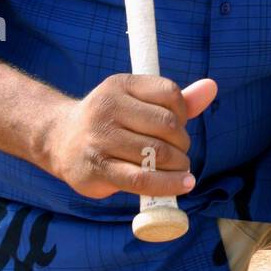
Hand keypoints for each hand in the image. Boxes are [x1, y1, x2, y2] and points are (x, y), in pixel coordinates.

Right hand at [42, 73, 216, 199]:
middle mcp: (108, 107)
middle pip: (167, 126)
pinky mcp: (98, 169)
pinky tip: (182, 185)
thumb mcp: (138, 101)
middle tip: (179, 154)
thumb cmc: (110, 120)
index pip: (170, 94)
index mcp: (121, 84)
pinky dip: (168, 185)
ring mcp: (101, 139)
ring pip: (157, 154)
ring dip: (178, 166)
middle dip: (182, 144)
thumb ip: (177, 100)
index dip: (184, 113)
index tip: (177, 127)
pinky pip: (142, 180)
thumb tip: (211, 87)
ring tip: (179, 170)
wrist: (60, 139)